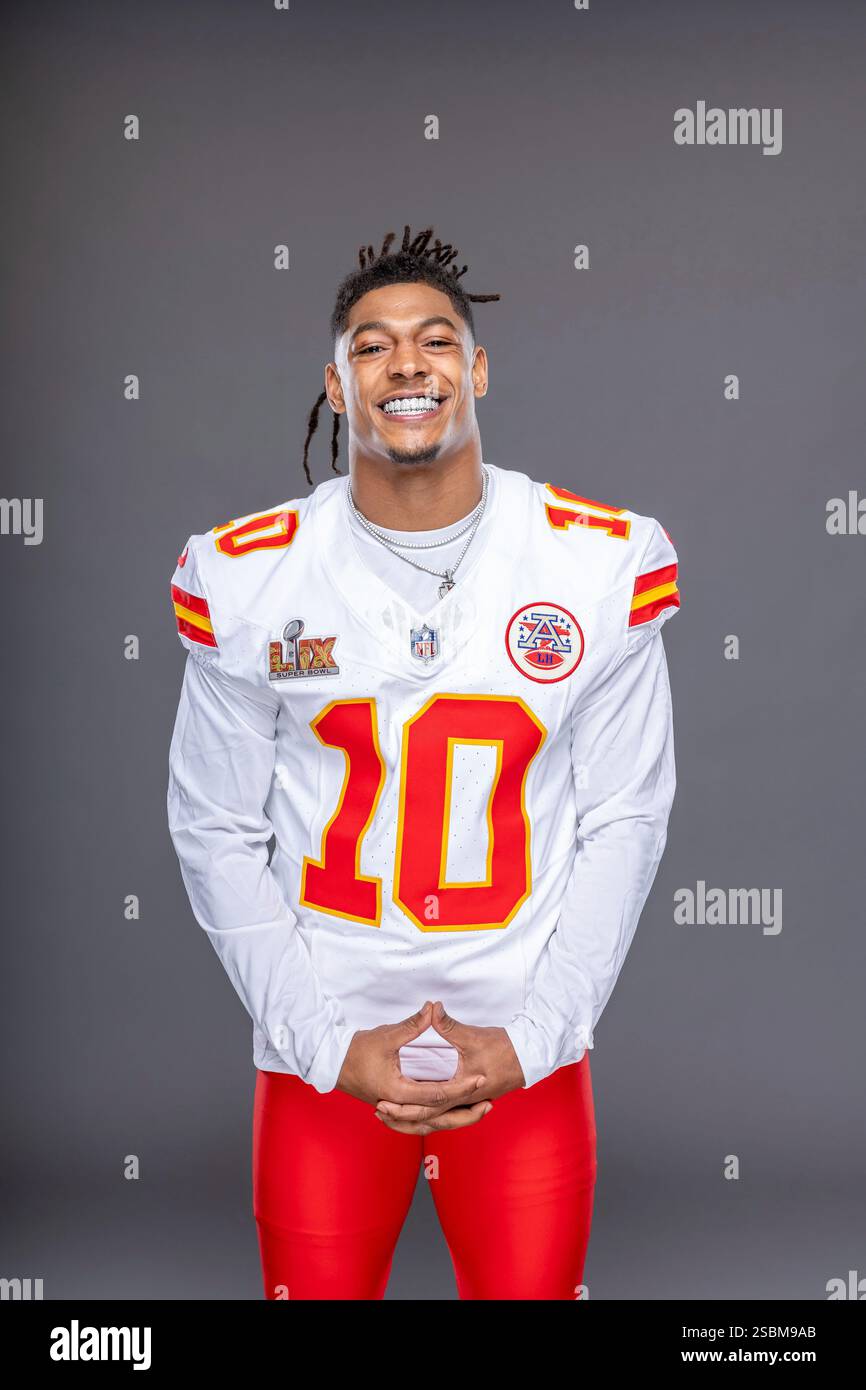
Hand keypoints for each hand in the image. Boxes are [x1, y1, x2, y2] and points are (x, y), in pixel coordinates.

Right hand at [336, 1001, 491, 1129]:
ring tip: (478, 1111)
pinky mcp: (396, 1107)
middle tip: (489, 1102)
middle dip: (465, 1111)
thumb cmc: (357, 1050)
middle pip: (439, 1117)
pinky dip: (439, 1118)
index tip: (480, 1078)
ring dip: (455, 1119)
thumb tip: (433, 1007)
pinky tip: (452, 1112)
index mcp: (398, 1092)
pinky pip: (421, 1120)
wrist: (332, 1063)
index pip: (438, 1094)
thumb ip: (413, 1024)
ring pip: (431, 1123)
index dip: (461, 1087)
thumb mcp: (387, 1035)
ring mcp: (397, 1110)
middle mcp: (399, 1106)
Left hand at [373, 1001, 526, 1134]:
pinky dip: (429, 1113)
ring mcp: (468, 1103)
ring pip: (437, 1120)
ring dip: (414, 1118)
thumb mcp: (472, 1035)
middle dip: (402, 1119)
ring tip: (391, 1113)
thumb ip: (448, 1024)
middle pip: (428, 1120)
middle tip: (379, 1111)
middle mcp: (463, 1103)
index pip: (426, 1107)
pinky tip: (418, 1105)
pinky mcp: (471, 1098)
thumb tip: (431, 1007)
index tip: (382, 1102)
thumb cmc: (504, 1048)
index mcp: (461, 1092)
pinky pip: (446, 1113)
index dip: (403, 1106)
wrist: (530, 1055)